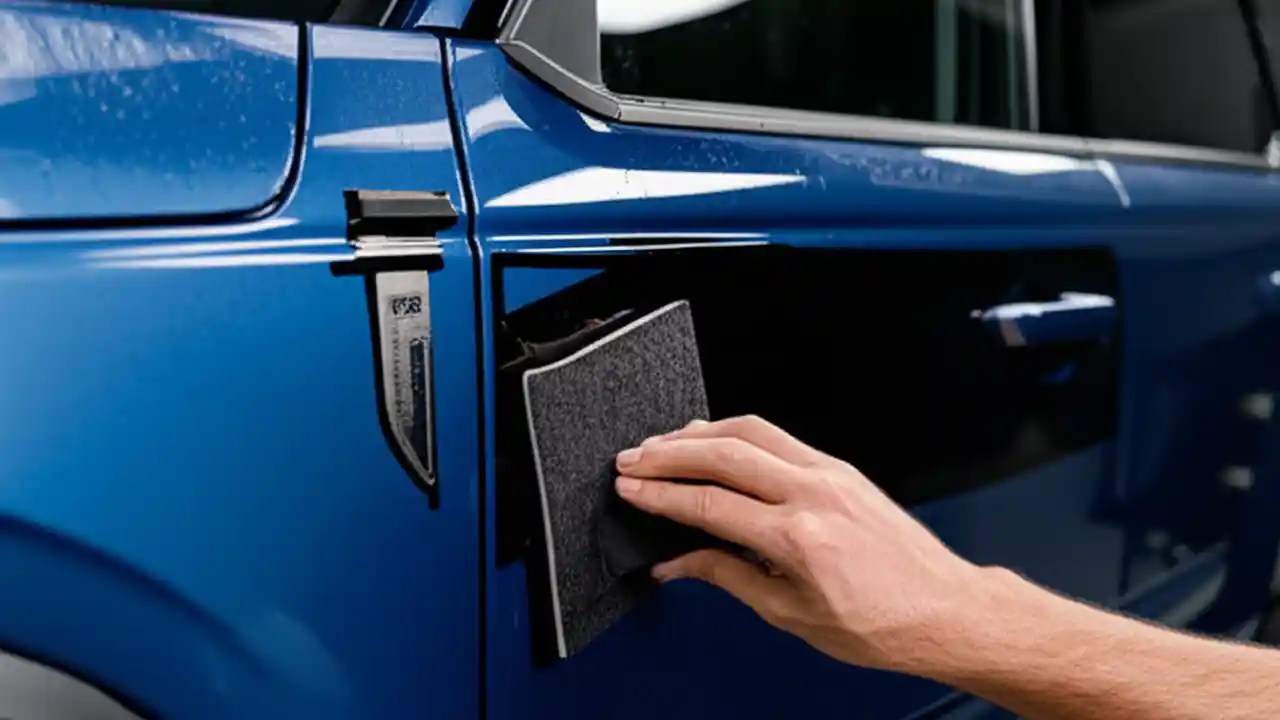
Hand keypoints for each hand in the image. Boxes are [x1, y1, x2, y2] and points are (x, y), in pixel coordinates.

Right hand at [614, 415, 992, 674]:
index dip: (660, 494)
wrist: (944, 610)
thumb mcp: (790, 614)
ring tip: (664, 445)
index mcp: (798, 537)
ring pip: (752, 431)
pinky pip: (779, 437)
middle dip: (669, 453)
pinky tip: (717, 443)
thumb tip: (678, 563)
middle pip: (724, 453)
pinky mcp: (842, 469)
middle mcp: (815, 493)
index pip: (709, 503)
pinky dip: (739, 434)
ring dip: (700, 433)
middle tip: (632, 459)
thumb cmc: (881, 623)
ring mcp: (832, 474)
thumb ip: (727, 577)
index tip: (630, 488)